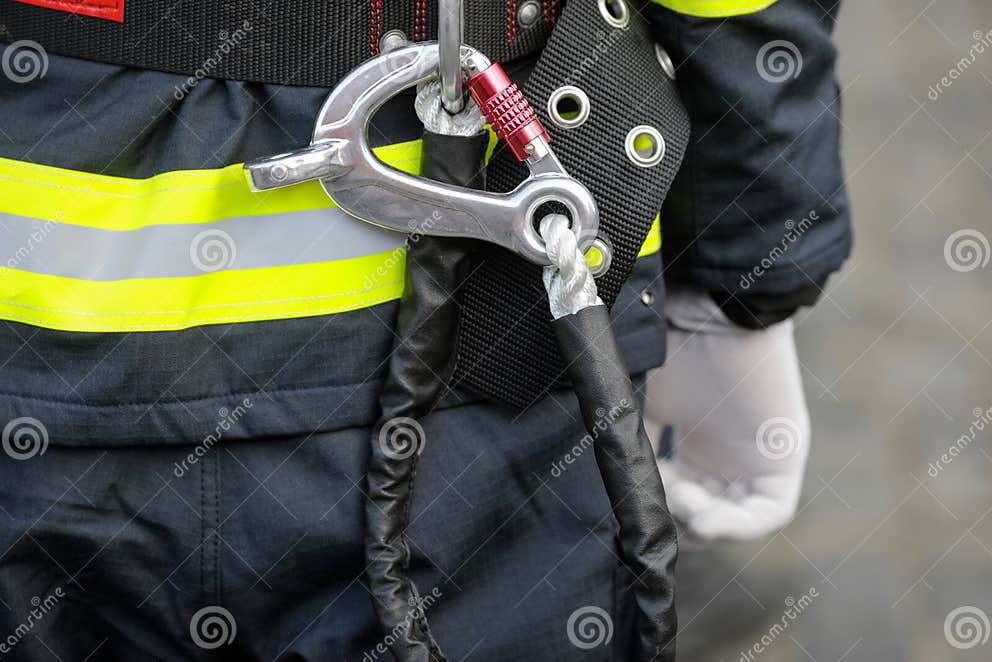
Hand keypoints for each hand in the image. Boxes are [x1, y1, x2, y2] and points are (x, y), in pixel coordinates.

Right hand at [644, 288, 810, 541]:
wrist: (712, 313)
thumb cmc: (676, 346)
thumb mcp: (643, 403)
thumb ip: (635, 443)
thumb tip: (617, 487)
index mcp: (698, 439)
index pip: (680, 493)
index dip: (657, 507)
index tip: (636, 499)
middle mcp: (729, 452)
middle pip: (707, 511)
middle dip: (679, 522)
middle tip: (660, 504)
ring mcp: (757, 456)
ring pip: (736, 517)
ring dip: (705, 524)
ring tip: (683, 505)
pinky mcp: (783, 458)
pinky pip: (768, 512)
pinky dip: (736, 526)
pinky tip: (705, 516)